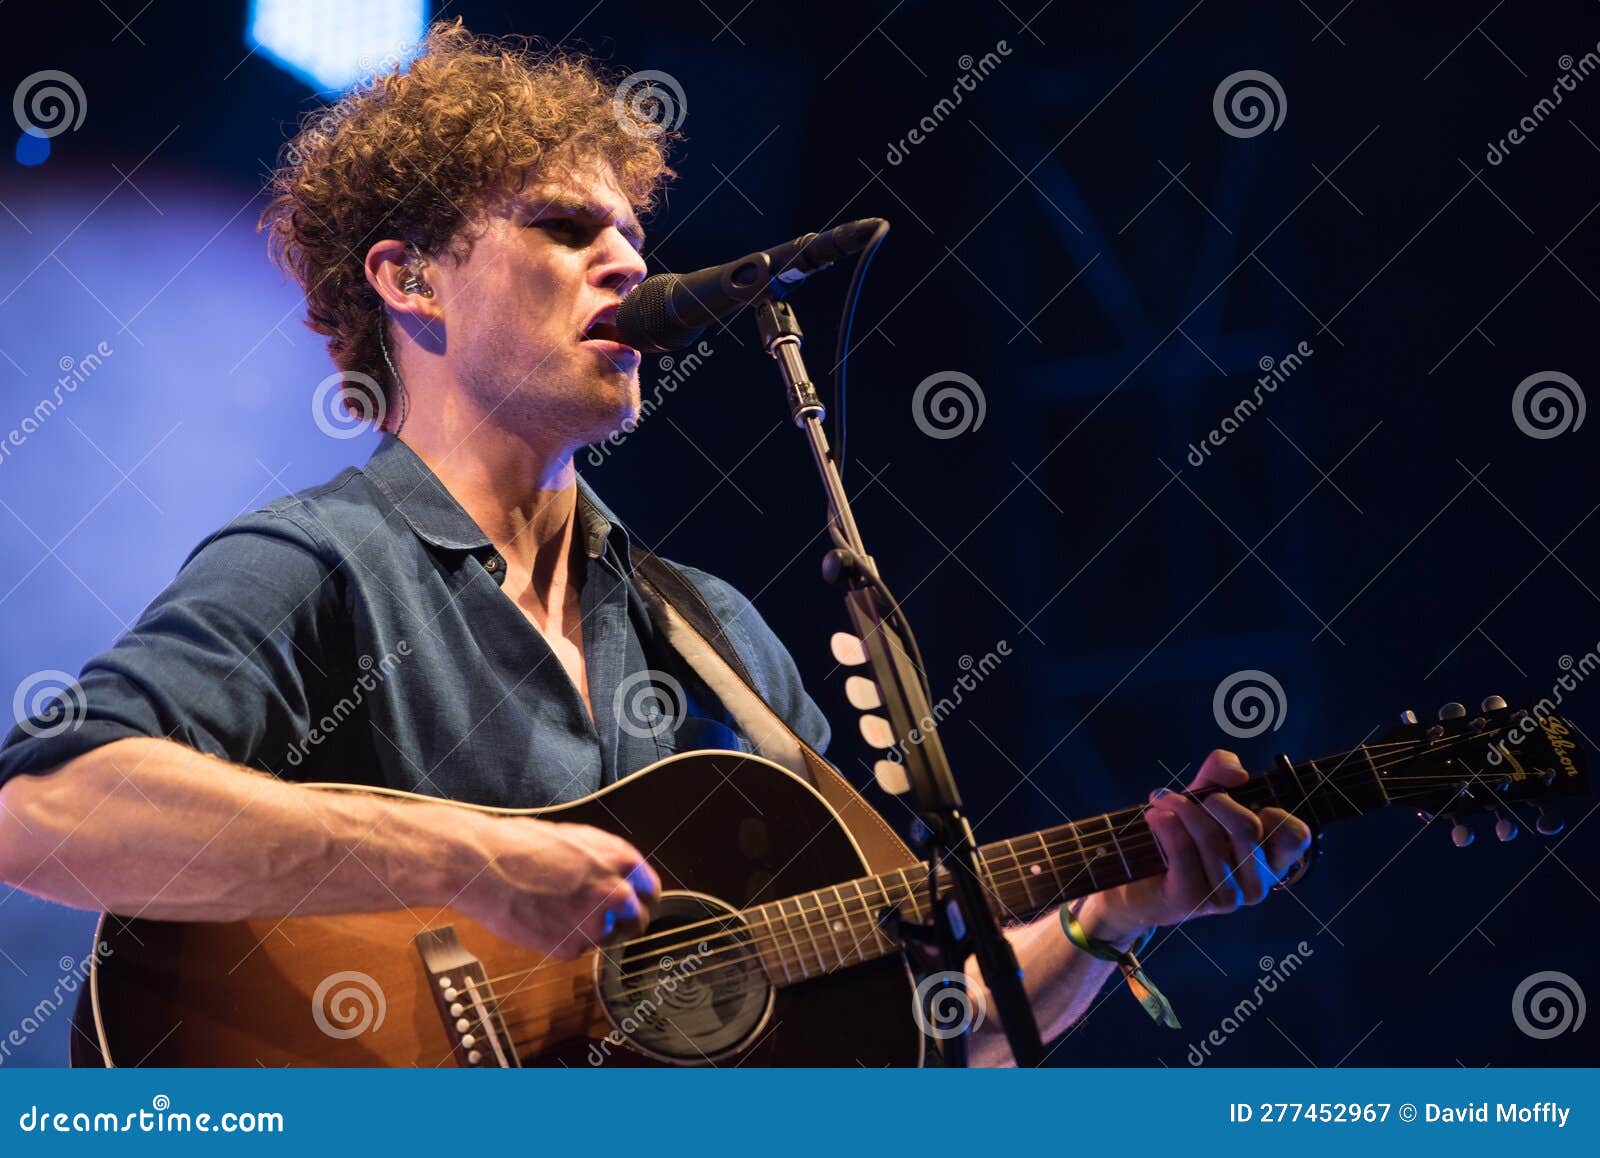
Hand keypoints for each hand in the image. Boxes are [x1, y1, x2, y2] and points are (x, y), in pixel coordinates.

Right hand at [457, 816, 660, 959]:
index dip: (639, 898)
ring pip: (606, 937)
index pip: (650, 889)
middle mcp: (615, 892)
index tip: (631, 904)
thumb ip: (603, 860)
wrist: (484, 867)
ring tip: (556, 911)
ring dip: (590, 930)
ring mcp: (595, 923)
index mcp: (619, 858)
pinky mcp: (571, 948)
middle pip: (638, 920)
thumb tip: (617, 876)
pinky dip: (562, 940)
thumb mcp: (575, 839)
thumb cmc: (521, 846)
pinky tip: (539, 920)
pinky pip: (576, 948)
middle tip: (602, 919)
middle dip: (624, 922)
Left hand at [1081, 749, 1311, 943]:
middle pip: (1247, 828)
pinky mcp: (1194, 902)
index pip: (1296, 835)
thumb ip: (1221, 773)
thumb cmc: (1181, 833)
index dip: (1271, 811)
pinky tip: (1155, 817)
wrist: (1135, 876)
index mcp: (1271, 860)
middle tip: (1188, 796)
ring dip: (1181, 809)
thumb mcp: (1203, 796)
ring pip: (1211, 838)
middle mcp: (1257, 884)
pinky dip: (1166, 825)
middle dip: (1214, 800)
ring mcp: (1228, 898)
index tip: (1241, 802)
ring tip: (1161, 802)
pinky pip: (1184, 851)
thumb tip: (1238, 773)